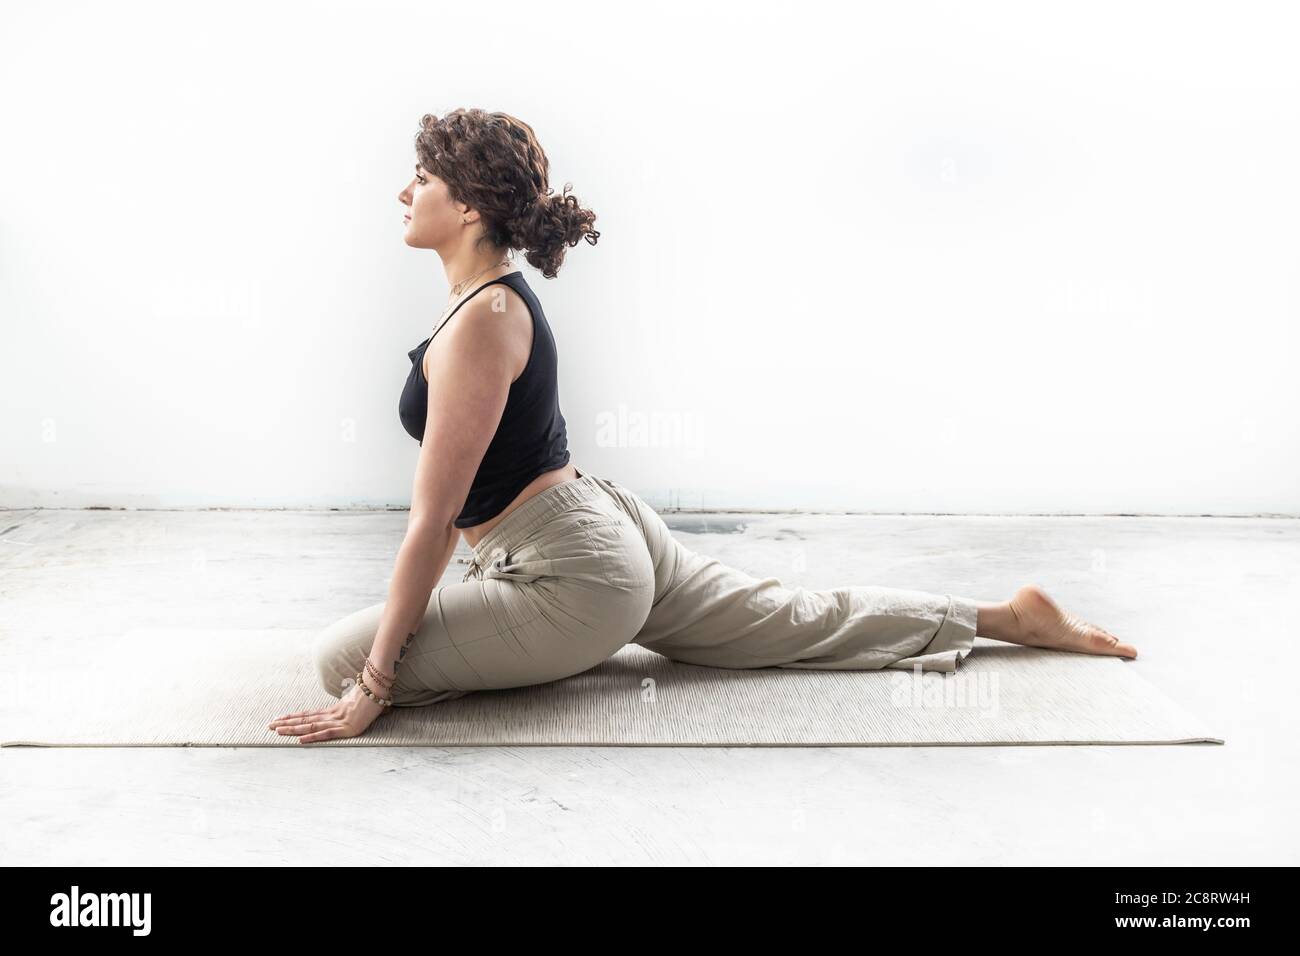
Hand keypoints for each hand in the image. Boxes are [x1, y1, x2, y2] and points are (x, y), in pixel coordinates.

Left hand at [268, 677, 391, 743]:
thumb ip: (351, 707)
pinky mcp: (347, 729)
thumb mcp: (356, 703)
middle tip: (269, 726)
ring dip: (293, 729)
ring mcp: (338, 722)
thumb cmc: (371, 696)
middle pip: (304, 720)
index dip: (292, 717)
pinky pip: (326, 733)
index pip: (308, 714)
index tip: (278, 719)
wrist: (380, 690)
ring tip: (278, 731)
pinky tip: (300, 740)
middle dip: (286, 723)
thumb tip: (352, 709)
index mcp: (333, 710)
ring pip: (310, 726)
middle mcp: (332, 715)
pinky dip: (312, 737)